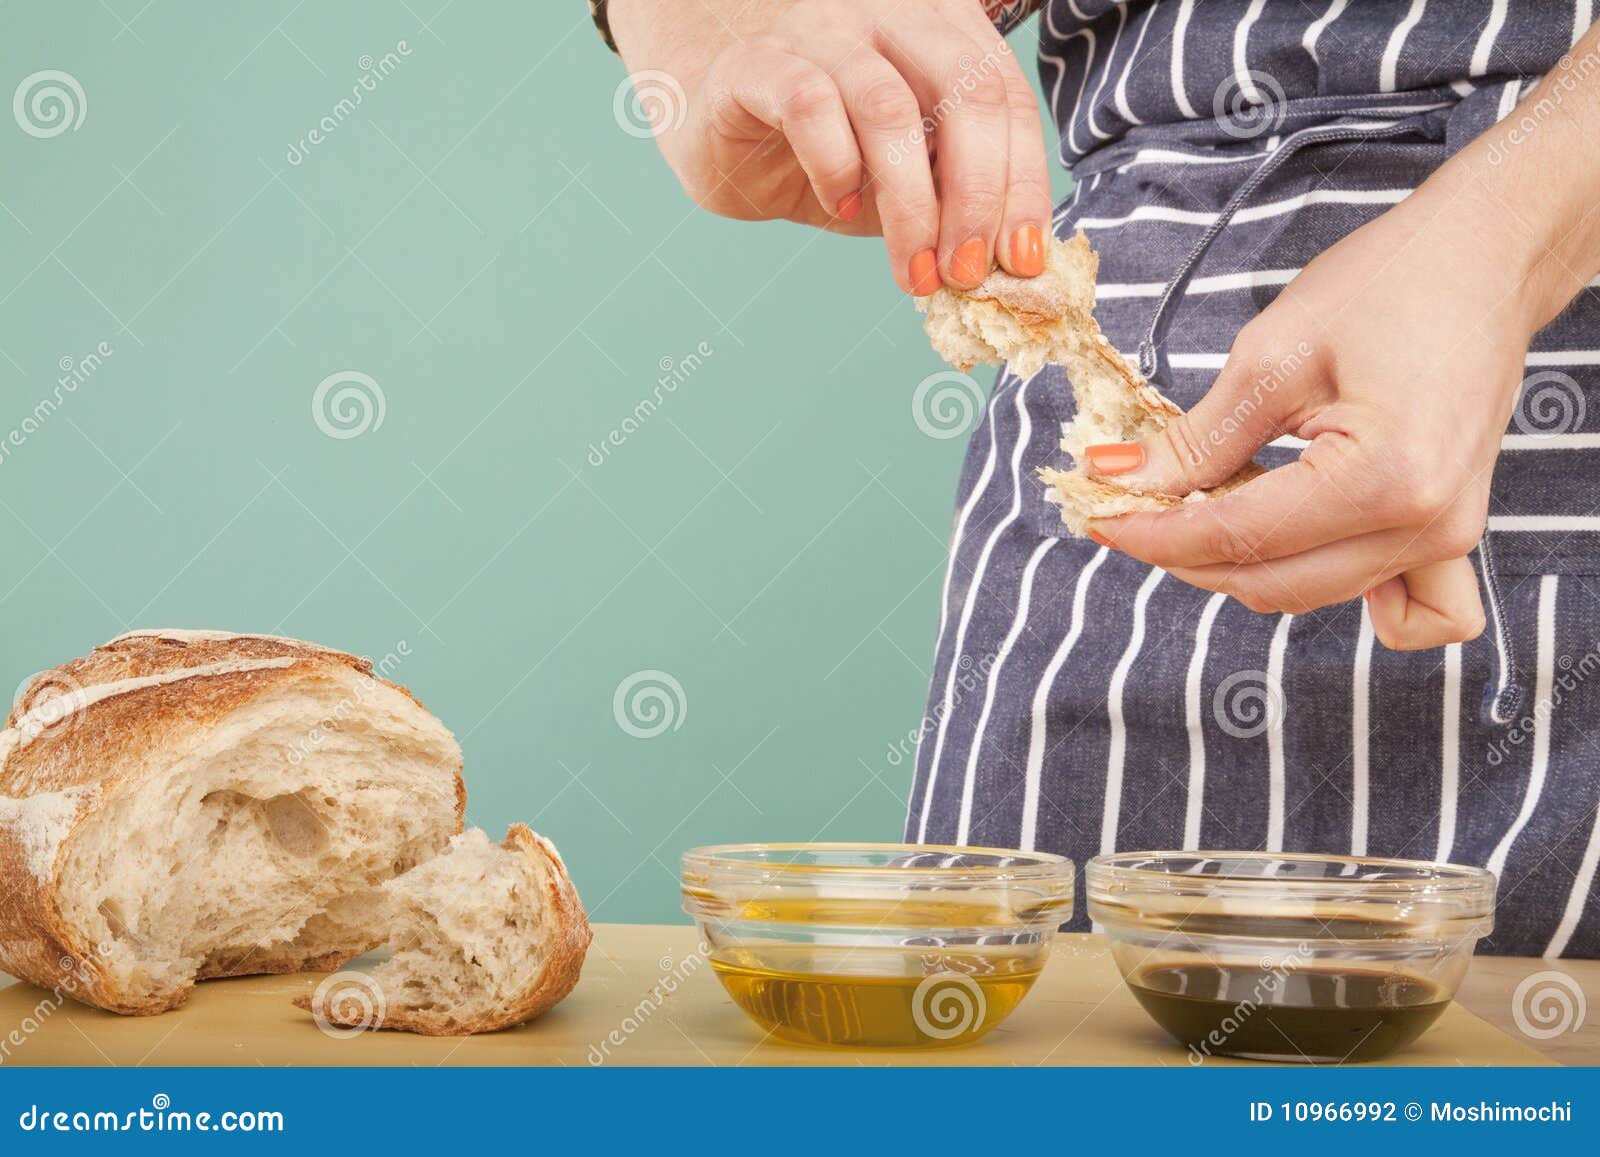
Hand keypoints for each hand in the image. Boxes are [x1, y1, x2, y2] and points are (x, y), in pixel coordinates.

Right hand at [607, 0, 1052, 291]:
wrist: (709, 110)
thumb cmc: (819, 141)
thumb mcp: (899, 168)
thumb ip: (948, 194)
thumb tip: (1005, 264)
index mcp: (942, 31)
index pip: (1008, 97)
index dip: (1025, 181)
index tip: (1024, 258)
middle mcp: (890, 15)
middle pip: (967, 91)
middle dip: (979, 197)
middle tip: (968, 273)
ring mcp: (822, 31)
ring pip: (890, 110)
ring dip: (912, 207)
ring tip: (912, 273)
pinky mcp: (757, 63)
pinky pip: (810, 108)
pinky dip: (836, 169)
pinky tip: (840, 205)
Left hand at [1082, 176, 1545, 649]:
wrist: (1485, 261)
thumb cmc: (1393, 284)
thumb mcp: (1272, 354)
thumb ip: (1199, 438)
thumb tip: (1126, 480)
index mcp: (1385, 478)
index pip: (1237, 537)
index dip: (1154, 533)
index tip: (1097, 513)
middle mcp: (1426, 526)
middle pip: (1269, 582)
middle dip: (1184, 553)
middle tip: (1131, 506)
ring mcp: (1447, 540)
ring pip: (1308, 592)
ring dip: (1237, 565)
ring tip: (1190, 508)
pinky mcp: (1449, 535)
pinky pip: (1394, 607)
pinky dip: (1327, 587)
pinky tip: (1288, 546)